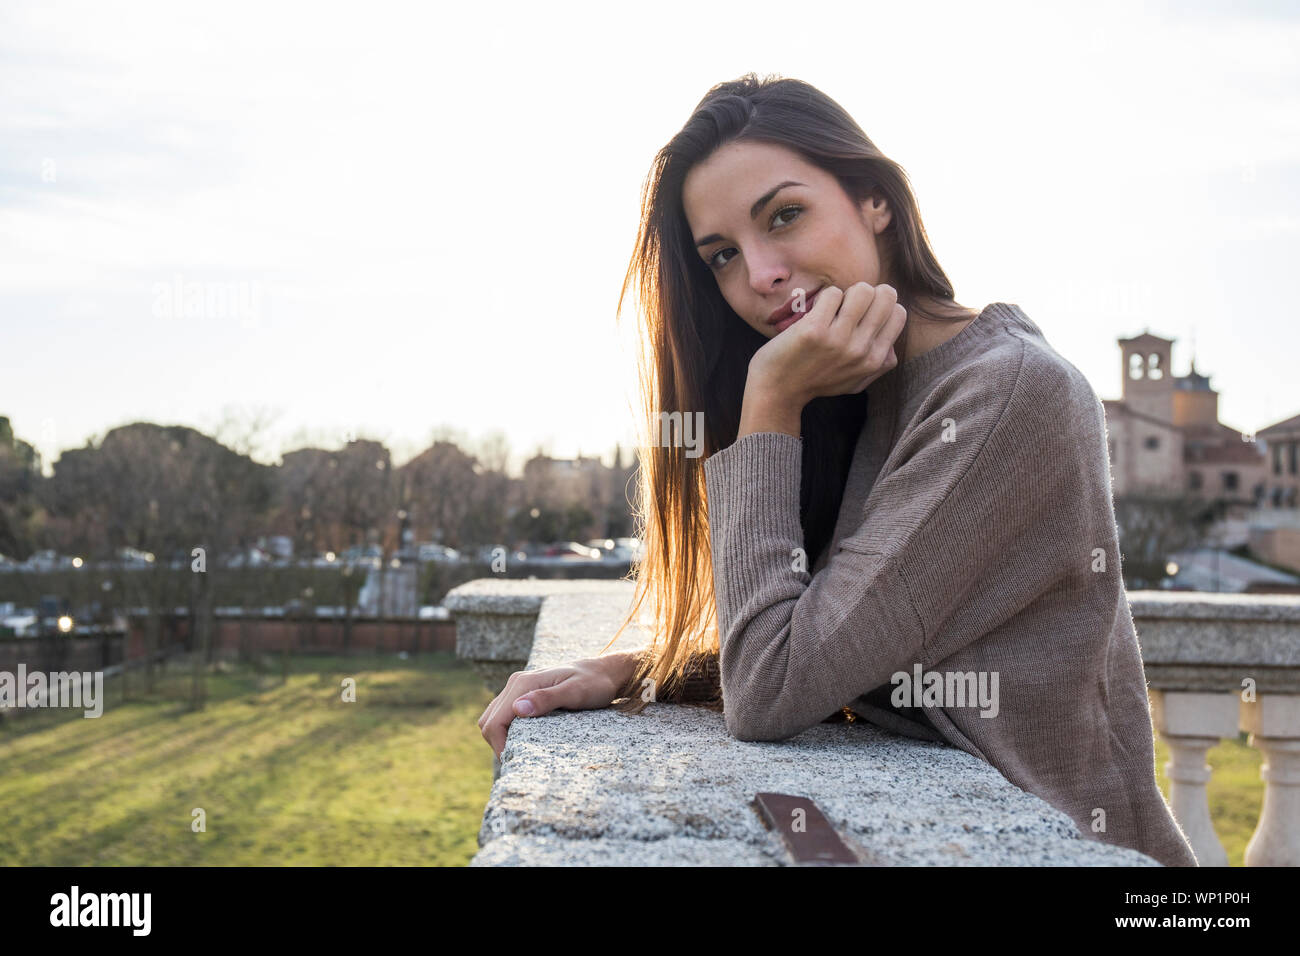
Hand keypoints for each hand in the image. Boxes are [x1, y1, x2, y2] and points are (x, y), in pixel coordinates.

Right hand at [477, 652, 636, 757]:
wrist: (604, 672)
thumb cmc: (594, 683)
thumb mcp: (575, 692)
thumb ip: (547, 699)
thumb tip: (518, 709)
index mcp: (523, 684)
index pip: (495, 720)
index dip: (499, 745)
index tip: (514, 762)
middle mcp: (516, 684)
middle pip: (488, 721)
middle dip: (497, 744)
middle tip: (516, 762)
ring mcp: (519, 688)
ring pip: (493, 718)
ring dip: (499, 738)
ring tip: (518, 755)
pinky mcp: (524, 694)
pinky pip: (504, 715)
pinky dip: (505, 731)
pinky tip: (521, 742)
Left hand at [749, 282, 904, 405]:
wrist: (777, 391)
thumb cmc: (815, 382)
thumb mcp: (855, 383)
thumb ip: (878, 367)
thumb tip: (892, 348)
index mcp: (875, 360)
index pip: (898, 313)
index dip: (880, 305)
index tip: (862, 313)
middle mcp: (861, 350)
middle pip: (886, 296)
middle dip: (867, 293)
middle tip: (847, 306)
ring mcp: (838, 339)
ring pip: (862, 290)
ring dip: (846, 292)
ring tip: (833, 306)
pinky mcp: (815, 330)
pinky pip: (832, 293)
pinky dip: (824, 297)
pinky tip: (815, 312)